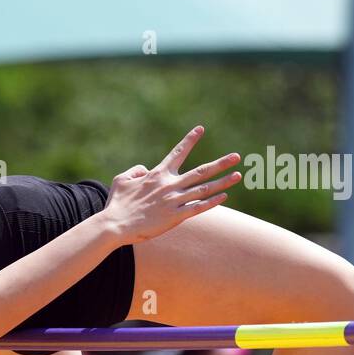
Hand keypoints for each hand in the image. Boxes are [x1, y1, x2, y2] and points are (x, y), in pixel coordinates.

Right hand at [101, 126, 241, 243]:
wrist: (115, 225)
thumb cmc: (117, 204)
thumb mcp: (121, 180)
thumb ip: (135, 170)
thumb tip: (145, 168)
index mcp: (157, 175)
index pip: (177, 153)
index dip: (189, 140)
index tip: (200, 129)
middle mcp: (169, 185)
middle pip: (201, 171)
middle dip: (221, 163)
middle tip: (237, 157)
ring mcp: (174, 201)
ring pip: (204, 189)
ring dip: (223, 182)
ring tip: (238, 175)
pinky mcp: (175, 217)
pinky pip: (198, 208)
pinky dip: (212, 202)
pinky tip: (224, 196)